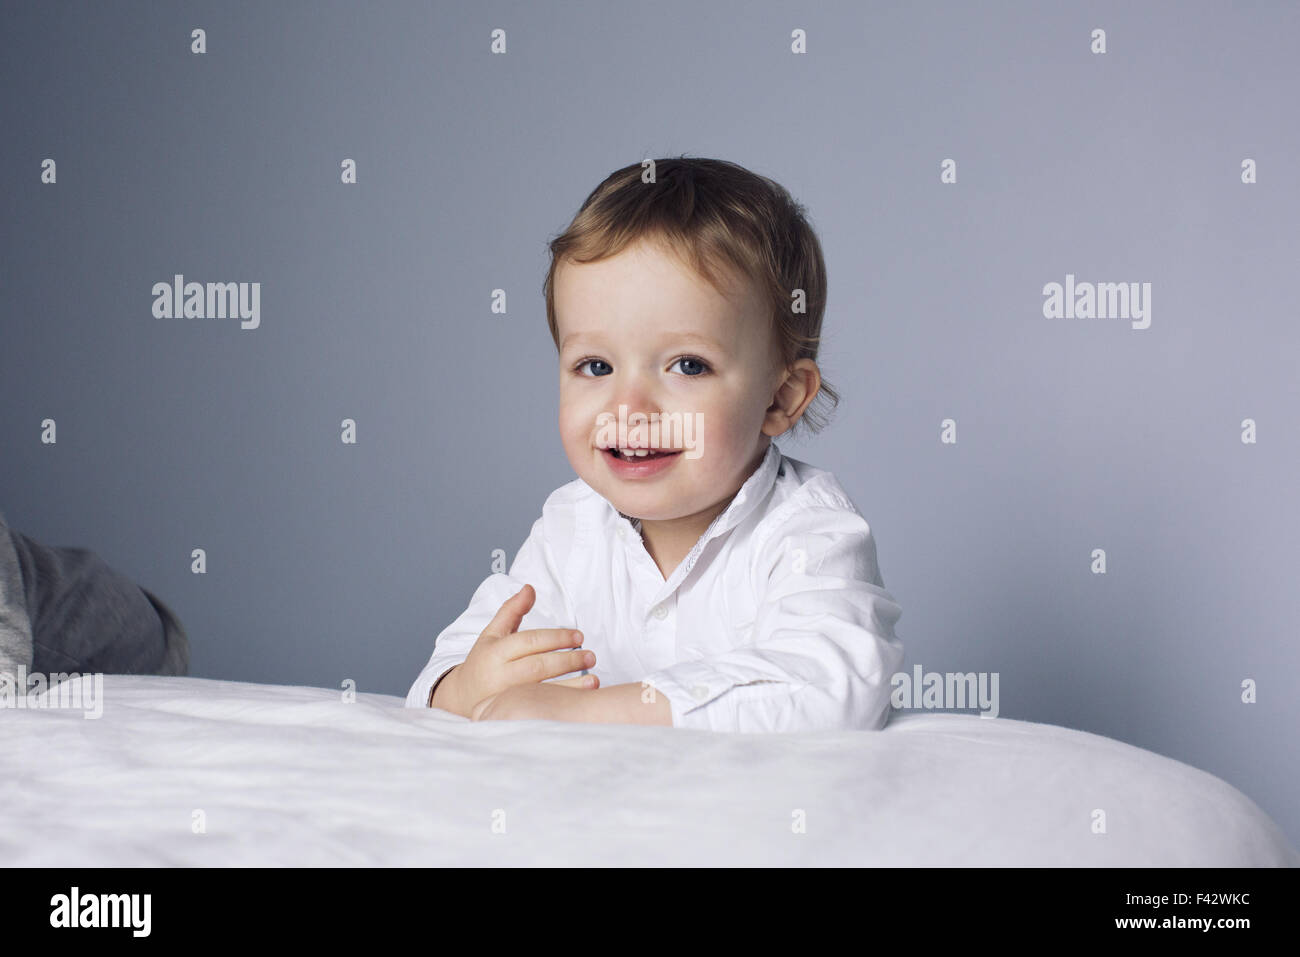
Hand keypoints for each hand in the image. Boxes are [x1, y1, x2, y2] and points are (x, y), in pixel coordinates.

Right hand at [433, 584, 598, 716]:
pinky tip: (580, 703)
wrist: (462, 699)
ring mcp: (506, 699)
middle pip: (537, 666)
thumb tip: (530, 588)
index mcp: (495, 652)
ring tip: (594, 680)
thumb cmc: (483, 662)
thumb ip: (511, 611)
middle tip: (591, 656)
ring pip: (541, 691)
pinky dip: (561, 705)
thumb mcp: (492, 634)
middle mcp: (500, 676)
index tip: (579, 636)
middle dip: (567, 660)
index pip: (529, 642)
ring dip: (570, 686)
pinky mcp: (512, 716)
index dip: (556, 638)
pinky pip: (540, 709)